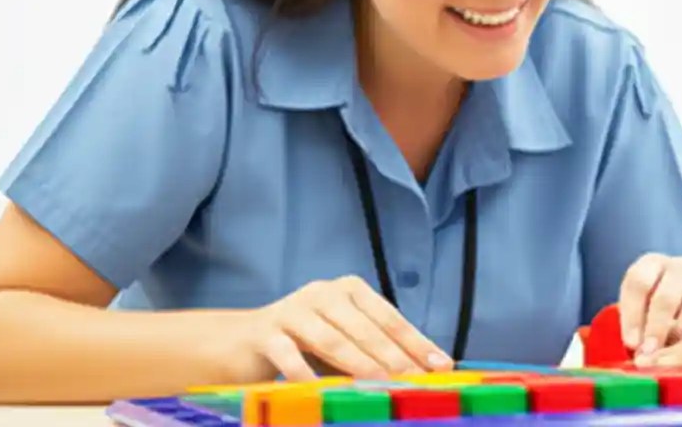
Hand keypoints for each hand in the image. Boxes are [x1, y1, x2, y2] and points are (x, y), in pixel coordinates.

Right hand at [228, 276, 452, 381]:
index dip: (415, 342)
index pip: (389, 317)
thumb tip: (422, 373)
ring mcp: (293, 309)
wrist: (240, 343)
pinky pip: (290, 355)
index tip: (440, 366)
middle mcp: (323, 292)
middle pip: (364, 328)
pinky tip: (320, 390)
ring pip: (332, 339)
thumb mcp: (344, 343)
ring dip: (358, 364)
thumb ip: (375, 351)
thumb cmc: (304, 345)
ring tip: (380, 384)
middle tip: (414, 380)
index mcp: (349, 290)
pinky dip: (306, 374)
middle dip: (393, 356)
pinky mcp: (266, 332)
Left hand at [618, 253, 681, 356]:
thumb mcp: (647, 320)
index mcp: (652, 266)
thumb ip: (639, 334)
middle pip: (665, 296)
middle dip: (657, 329)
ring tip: (680, 353)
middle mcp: (680, 266)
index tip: (632, 343)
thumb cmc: (667, 321)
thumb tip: (639, 359)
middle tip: (652, 354)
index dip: (632, 314)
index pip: (638, 282)